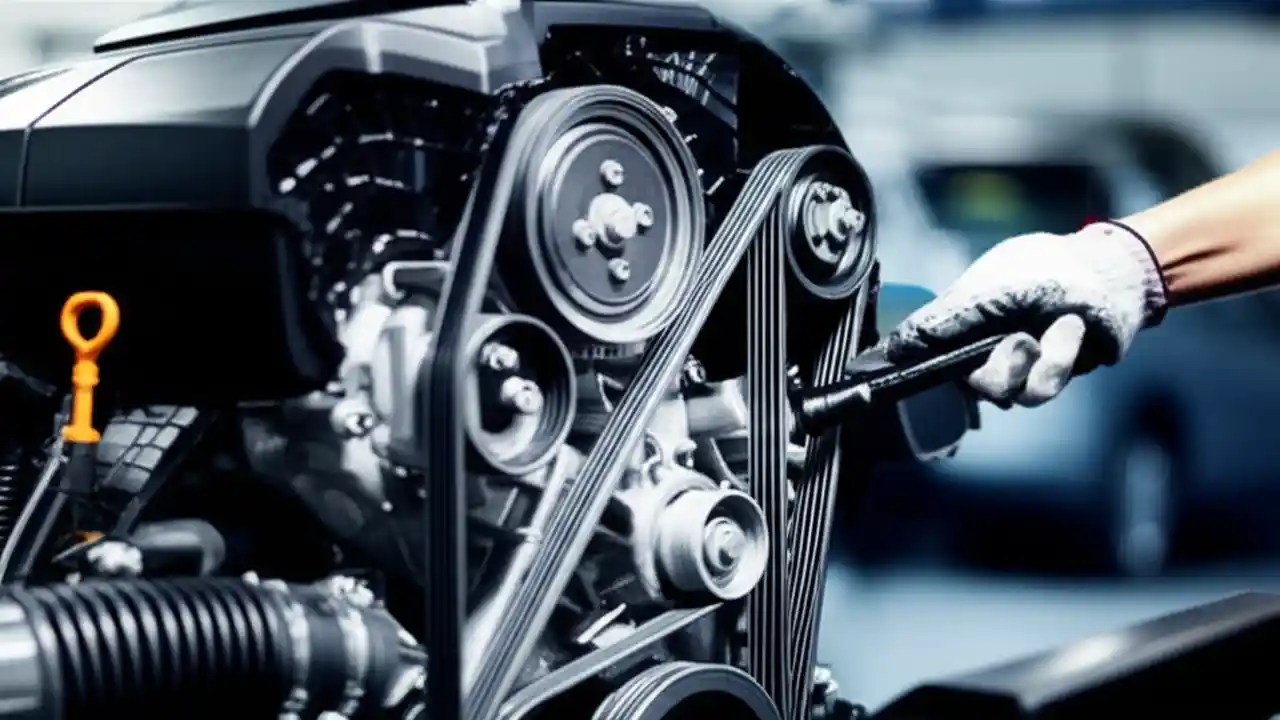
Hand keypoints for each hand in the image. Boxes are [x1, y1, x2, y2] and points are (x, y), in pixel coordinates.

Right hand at [885, 222, 1167, 406]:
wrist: (1111, 275)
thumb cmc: (1047, 269)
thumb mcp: (989, 288)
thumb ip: (944, 319)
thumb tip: (896, 345)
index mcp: (962, 323)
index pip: (925, 351)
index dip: (912, 364)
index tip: (894, 369)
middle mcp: (983, 348)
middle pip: (968, 385)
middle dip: (997, 366)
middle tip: (1019, 341)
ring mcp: (1017, 365)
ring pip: (1007, 394)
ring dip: (1036, 360)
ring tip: (1058, 326)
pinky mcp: (1050, 376)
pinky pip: (1042, 388)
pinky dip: (1059, 356)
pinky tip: (1071, 329)